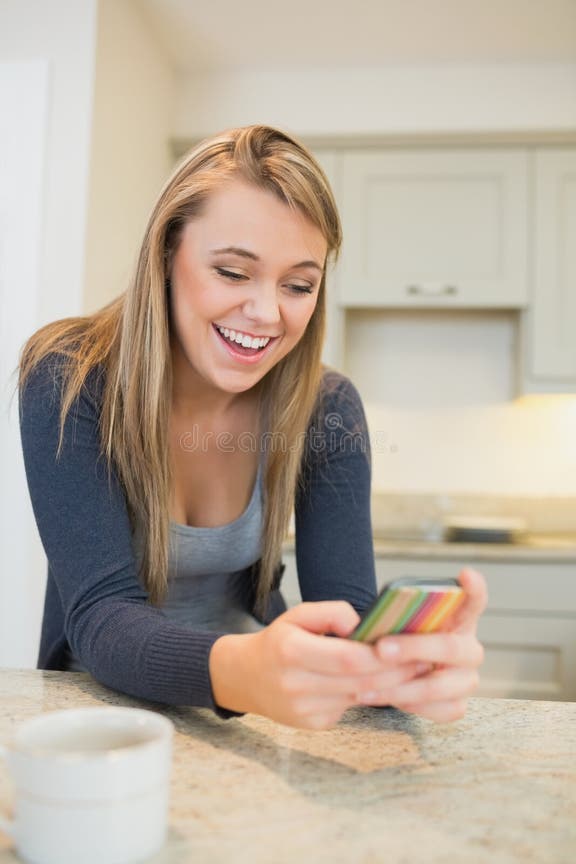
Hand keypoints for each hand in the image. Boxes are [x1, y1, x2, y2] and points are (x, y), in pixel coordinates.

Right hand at [209, 601, 433, 729]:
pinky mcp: (312, 725)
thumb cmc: (278, 641)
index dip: (378, 656)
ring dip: (389, 686)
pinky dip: (367, 695)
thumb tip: (361, 624)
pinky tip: (383, 684)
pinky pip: (349, 708)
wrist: (245, 677)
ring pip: (358, 698)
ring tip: (415, 671)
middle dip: (395, 672)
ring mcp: (304, 710)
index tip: (404, 646)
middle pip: (358, 681)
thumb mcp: (297, 615)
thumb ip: (330, 612)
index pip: (345, 658)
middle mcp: (296, 684)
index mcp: (291, 651)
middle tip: (424, 660)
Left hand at [368, 567, 487, 721]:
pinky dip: (409, 705)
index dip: (474, 589)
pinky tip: (385, 697)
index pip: (474, 600)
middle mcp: (468, 647)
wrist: (392, 673)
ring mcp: (467, 678)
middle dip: (413, 649)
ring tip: (369, 685)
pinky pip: (439, 709)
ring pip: (442, 685)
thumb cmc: (396, 639)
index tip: (465, 575)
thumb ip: (392, 618)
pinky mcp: (457, 704)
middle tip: (381, 649)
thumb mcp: (395, 623)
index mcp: (457, 619)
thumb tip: (361, 618)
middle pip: (451, 647)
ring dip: (403, 686)